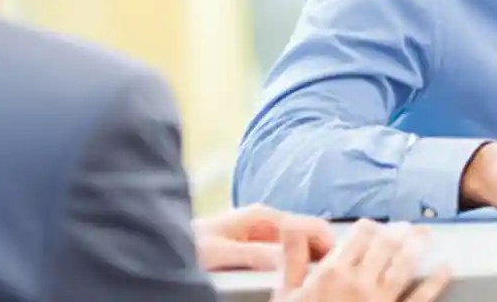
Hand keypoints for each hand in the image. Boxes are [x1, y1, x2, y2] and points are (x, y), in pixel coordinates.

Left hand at [193, 204, 333, 271]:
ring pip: (296, 245)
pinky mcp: (255, 246)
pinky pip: (283, 254)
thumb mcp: (221, 252)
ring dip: (306, 259)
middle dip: (318, 253)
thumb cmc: (188, 245)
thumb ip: (256, 253)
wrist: (162, 244)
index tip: (334, 266)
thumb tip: (289, 258)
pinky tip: (290, 278)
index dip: (327, 245)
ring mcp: (260, 234)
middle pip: (307, 235)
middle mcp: (265, 221)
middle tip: (321, 278)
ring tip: (307, 279)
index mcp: (263, 216)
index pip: (311, 225)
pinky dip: (292, 263)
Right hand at [272, 219, 450, 301]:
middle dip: (397, 231)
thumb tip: (290, 223)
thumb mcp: (286, 294)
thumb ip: (292, 257)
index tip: (372, 226)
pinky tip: (445, 268)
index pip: (359, 234)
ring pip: (404, 264)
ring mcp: (380, 301)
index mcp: (332, 272)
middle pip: (385, 245)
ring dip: (417, 246)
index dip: (369, 226)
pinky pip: (420, 298)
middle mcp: (359, 283)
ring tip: (425, 234)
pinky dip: (436, 281)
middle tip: (405, 226)